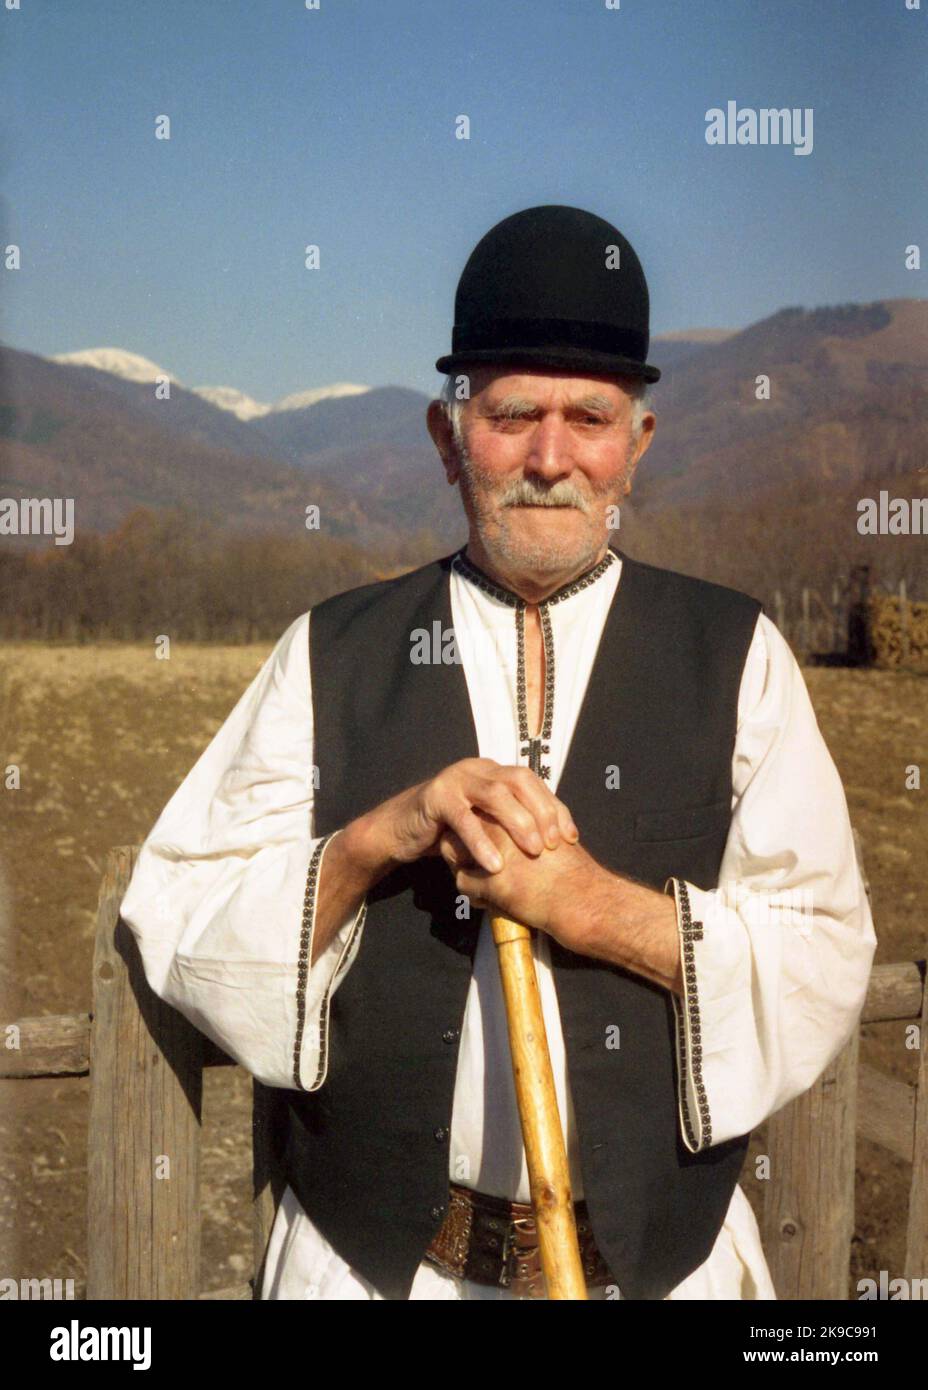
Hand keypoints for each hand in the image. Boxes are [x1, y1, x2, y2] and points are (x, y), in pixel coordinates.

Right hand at [346, 758, 579, 879]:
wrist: (400, 831)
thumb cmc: (449, 832)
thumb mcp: (485, 825)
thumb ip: (510, 823)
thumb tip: (555, 842)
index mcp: (493, 772)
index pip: (533, 782)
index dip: (555, 808)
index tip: (571, 837)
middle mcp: (478, 769)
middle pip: (519, 780)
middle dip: (542, 812)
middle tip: (554, 844)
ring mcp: (455, 779)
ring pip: (495, 794)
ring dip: (518, 823)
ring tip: (533, 851)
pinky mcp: (435, 796)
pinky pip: (463, 818)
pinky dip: (481, 841)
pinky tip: (494, 864)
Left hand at [437, 811, 603, 954]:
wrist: (584, 899)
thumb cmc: (573, 871)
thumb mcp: (549, 834)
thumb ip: (528, 826)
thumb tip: (516, 828)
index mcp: (514, 814)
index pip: (475, 810)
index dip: (476, 827)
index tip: (484, 842)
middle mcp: (500, 828)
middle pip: (458, 828)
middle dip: (462, 845)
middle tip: (476, 860)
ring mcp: (493, 854)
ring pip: (452, 854)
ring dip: (463, 867)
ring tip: (481, 881)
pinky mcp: (491, 882)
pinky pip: (463, 884)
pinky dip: (474, 895)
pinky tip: (489, 901)